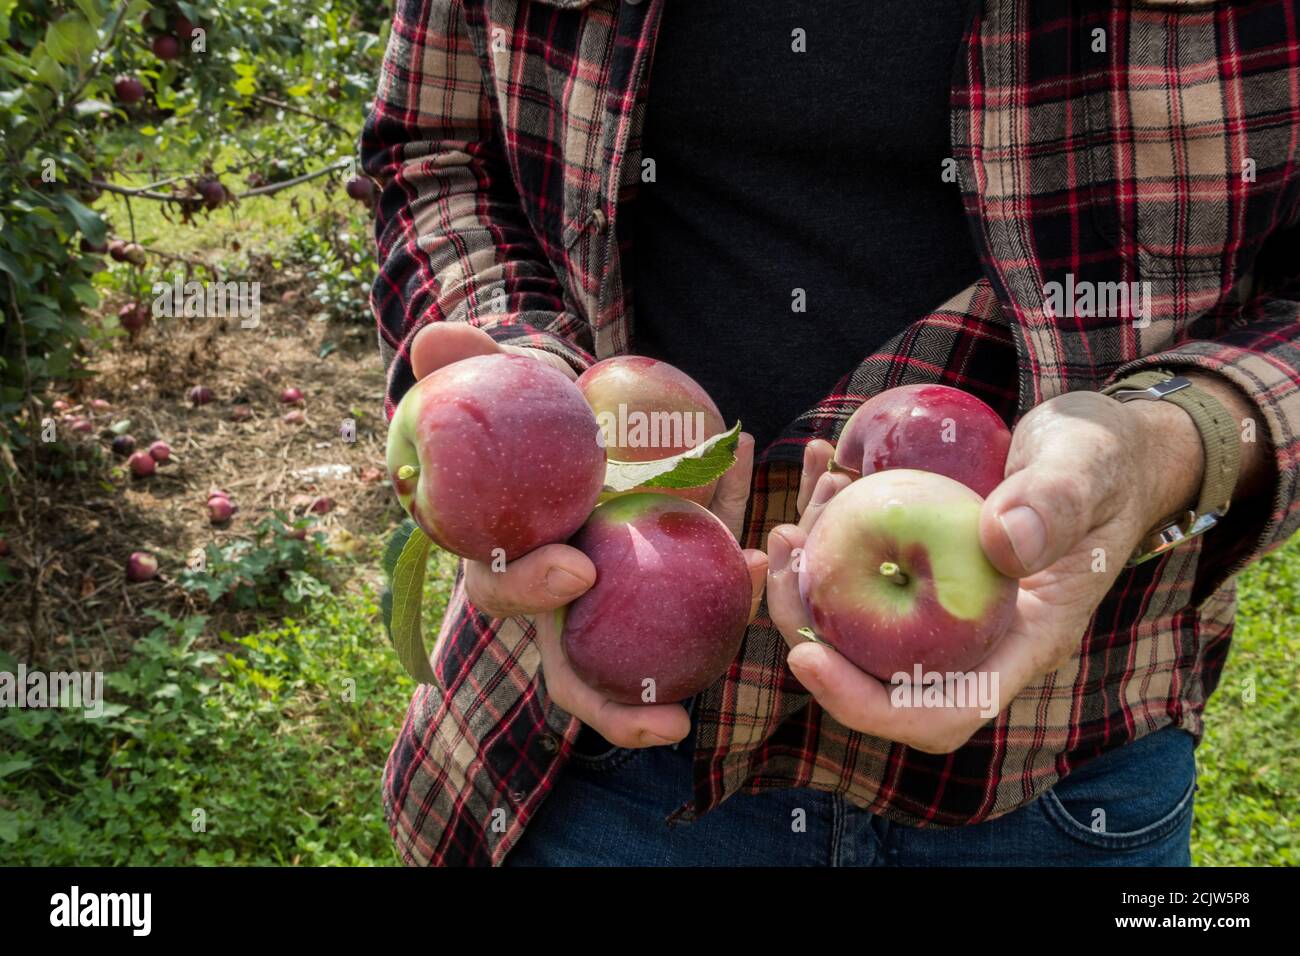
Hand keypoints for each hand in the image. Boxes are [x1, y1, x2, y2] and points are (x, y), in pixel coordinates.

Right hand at [411, 323, 767, 747]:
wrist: (573, 442)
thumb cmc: (525, 428)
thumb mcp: (494, 394)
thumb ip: (466, 370)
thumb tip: (435, 335)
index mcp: (508, 564)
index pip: (506, 594)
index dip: (532, 590)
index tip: (575, 566)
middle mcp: (563, 603)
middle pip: (578, 675)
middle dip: (616, 710)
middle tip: (669, 719)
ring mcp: (618, 605)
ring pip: (647, 661)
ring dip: (697, 670)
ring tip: (733, 652)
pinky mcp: (671, 586)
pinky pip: (701, 589)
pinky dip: (734, 576)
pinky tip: (769, 553)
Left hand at [767, 390, 1204, 753]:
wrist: (1103, 448)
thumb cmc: (1106, 460)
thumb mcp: (1088, 467)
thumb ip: (1055, 502)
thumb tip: (1000, 544)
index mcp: (1023, 643)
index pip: (941, 711)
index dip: (867, 705)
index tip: (806, 657)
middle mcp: (977, 639)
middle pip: (879, 678)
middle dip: (812, 635)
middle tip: (780, 559)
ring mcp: (948, 609)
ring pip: (861, 626)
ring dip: (812, 583)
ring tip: (790, 523)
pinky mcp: (927, 571)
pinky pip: (865, 572)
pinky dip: (832, 536)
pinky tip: (821, 478)